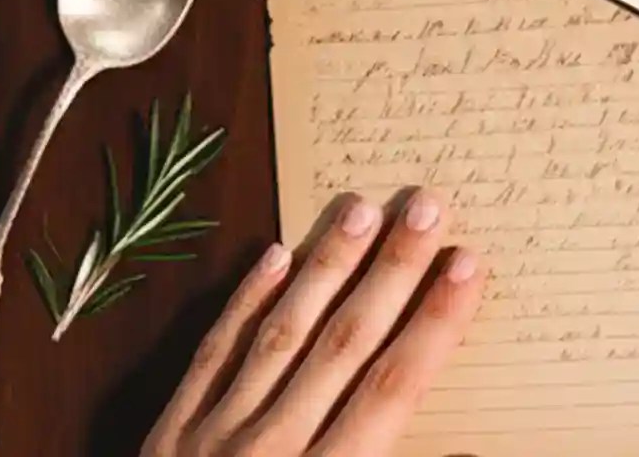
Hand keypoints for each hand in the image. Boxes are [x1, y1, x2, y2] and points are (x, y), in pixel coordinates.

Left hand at [142, 191, 484, 456]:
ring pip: (280, 335)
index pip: (393, 390)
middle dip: (390, 274)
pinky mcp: (170, 434)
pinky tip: (271, 255)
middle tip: (426, 206)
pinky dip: (241, 304)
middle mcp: (272, 452)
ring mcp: (214, 438)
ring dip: (324, 269)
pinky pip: (210, 355)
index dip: (434, 325)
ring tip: (359, 208)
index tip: (467, 265)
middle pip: (343, 346)